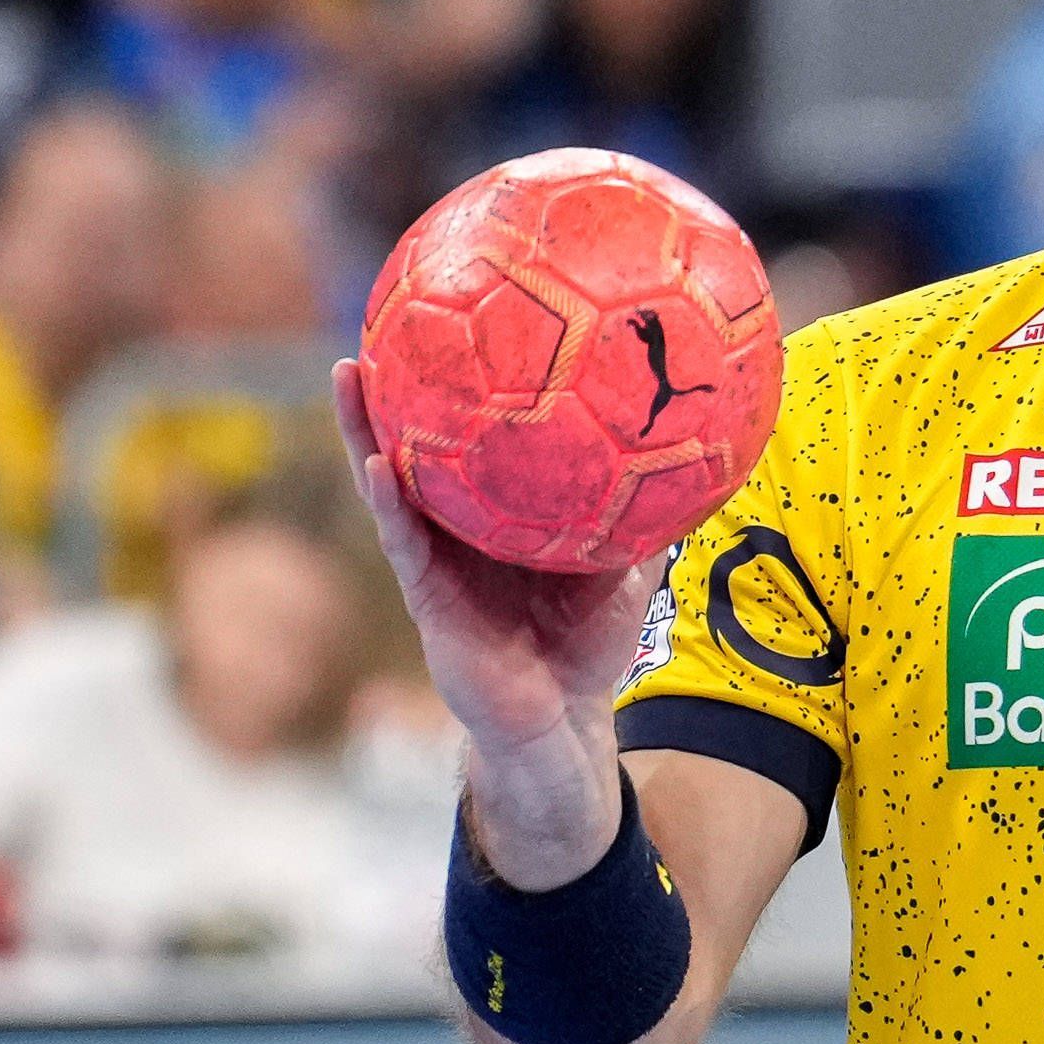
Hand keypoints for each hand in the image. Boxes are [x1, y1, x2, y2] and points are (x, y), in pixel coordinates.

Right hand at [332, 358, 656, 887]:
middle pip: (414, 444)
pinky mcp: (426, 597)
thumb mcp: (625, 567)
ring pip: (390, 482)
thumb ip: (646, 514)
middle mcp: (456, 528)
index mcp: (495, 514)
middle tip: (376, 323)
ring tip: (349, 373)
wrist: (563, 722)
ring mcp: (433, 559)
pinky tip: (376, 463)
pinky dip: (388, 501)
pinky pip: (403, 541)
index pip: (467, 437)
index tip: (446, 320)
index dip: (452, 384)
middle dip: (390, 388)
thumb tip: (695, 454)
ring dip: (363, 429)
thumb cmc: (588, 643)